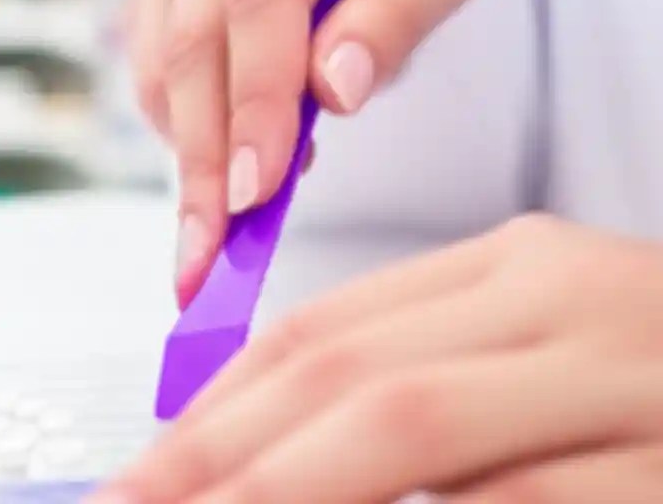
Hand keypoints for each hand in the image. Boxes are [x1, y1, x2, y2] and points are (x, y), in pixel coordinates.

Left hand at [92, 215, 662, 502]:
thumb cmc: (659, 389)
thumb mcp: (538, 354)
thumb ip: (426, 377)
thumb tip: (261, 452)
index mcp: (520, 268)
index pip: (327, 332)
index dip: (218, 409)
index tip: (139, 471)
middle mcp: (575, 310)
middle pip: (351, 381)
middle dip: (219, 461)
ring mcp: (640, 394)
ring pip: (415, 438)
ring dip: (285, 494)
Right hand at [126, 0, 492, 306]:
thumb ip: (396, 16)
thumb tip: (333, 93)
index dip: (257, 98)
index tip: (257, 191)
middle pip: (195, 41)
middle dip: (203, 157)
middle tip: (210, 258)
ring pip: (162, 66)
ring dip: (186, 160)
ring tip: (221, 239)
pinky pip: (154, 75)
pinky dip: (184, 136)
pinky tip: (229, 173)